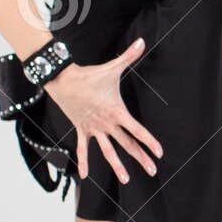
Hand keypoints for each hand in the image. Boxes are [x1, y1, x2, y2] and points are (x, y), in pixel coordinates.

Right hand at [42, 36, 162, 184]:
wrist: (61, 79)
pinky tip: (85, 175)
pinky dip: (83, 161)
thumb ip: (129, 56)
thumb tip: (143, 41)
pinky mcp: (81, 129)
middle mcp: (106, 124)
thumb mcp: (112, 67)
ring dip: (117, 166)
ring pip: (107, 151)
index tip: (159, 153)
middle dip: (140, 158)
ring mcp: (93, 128)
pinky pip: (83, 148)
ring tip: (126, 180)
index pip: (137, 130)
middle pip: (127, 144)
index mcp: (116, 112)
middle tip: (152, 171)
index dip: (149, 141)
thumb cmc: (89, 75)